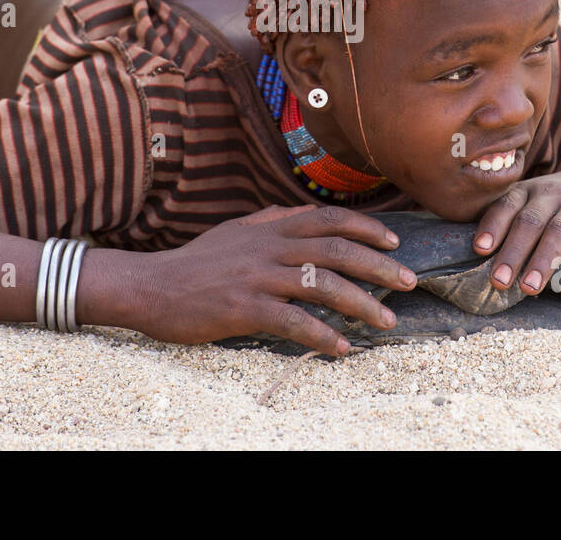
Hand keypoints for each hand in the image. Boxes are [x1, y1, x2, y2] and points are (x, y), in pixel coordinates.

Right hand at [125, 205, 416, 355]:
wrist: (151, 286)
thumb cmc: (195, 263)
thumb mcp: (235, 231)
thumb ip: (268, 220)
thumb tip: (297, 211)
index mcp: (270, 228)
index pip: (328, 219)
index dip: (366, 227)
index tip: (393, 242)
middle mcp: (270, 247)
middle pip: (337, 249)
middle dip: (379, 266)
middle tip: (409, 282)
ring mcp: (258, 276)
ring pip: (323, 284)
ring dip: (361, 303)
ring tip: (386, 321)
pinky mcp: (244, 307)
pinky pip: (292, 321)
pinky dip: (322, 335)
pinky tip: (341, 348)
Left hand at [473, 163, 560, 298]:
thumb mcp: (536, 199)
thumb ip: (512, 218)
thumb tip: (478, 256)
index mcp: (532, 191)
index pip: (507, 205)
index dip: (493, 226)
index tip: (480, 249)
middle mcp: (555, 194)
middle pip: (531, 221)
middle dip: (513, 252)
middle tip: (498, 282)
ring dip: (544, 260)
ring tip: (529, 289)